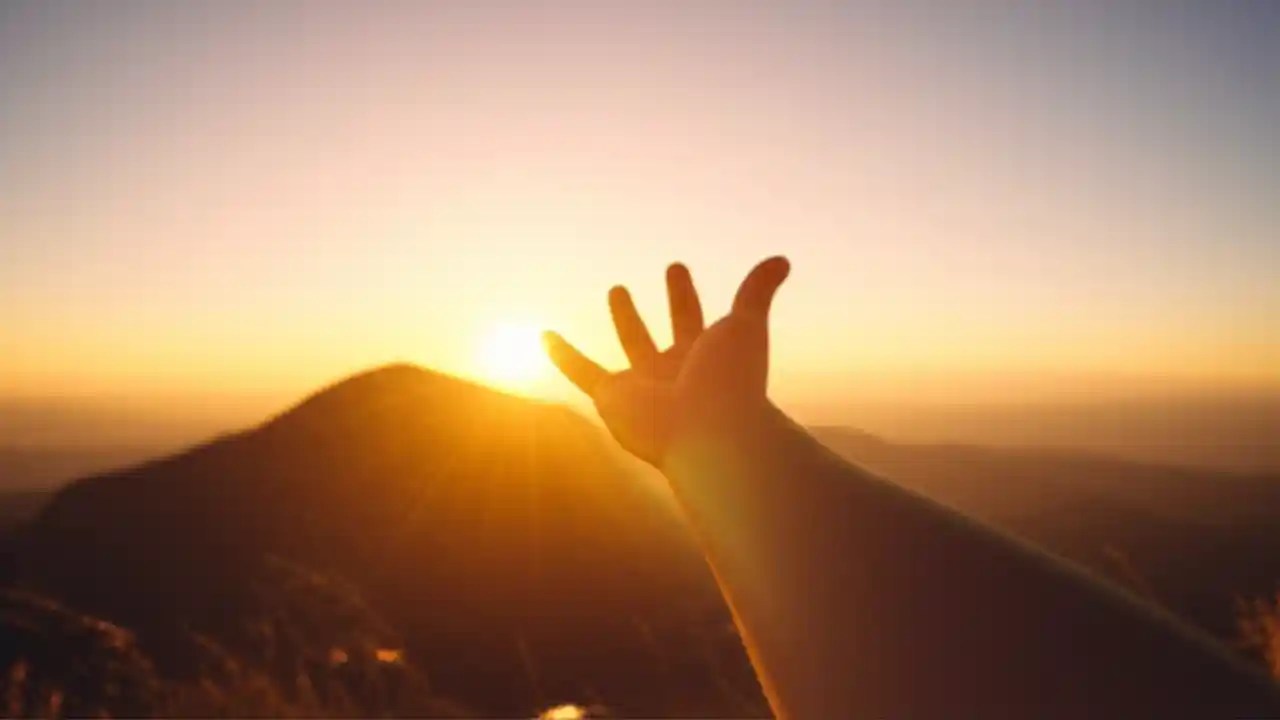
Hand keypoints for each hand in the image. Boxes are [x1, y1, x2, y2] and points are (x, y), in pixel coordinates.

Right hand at [543, 256, 790, 467]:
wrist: (708, 432)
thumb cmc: (731, 381)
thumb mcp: (745, 325)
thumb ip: (758, 290)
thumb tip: (782, 259)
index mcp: (705, 356)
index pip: (693, 318)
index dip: (683, 293)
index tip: (675, 268)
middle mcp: (676, 371)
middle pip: (669, 330)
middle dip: (667, 304)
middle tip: (658, 276)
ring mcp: (644, 386)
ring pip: (632, 345)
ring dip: (625, 319)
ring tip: (617, 290)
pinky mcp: (612, 399)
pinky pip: (582, 373)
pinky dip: (562, 356)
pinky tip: (545, 336)